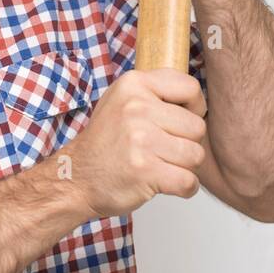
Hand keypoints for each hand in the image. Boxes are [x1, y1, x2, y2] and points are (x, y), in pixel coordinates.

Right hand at [58, 68, 207, 218]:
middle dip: (188, 143)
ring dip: (185, 167)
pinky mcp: (145, 171)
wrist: (76, 178)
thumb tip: (196, 96)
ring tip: (162, 165)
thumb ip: (156, 92)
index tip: (181, 121)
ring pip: (196, 155)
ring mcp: (140, 140)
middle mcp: (136, 108)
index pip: (190, 87)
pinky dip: (183, 188)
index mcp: (133, 84)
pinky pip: (189, 181)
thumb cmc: (105, 142)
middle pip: (197, 126)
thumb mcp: (122, 100)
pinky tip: (165, 183)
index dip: (195, 108)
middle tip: (164, 150)